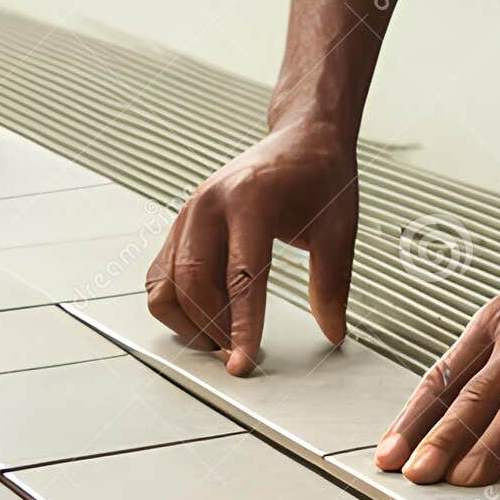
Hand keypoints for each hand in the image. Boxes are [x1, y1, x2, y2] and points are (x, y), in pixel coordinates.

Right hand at [145, 122, 357, 374]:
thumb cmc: (319, 174)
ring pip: (166, 284)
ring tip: (222, 340)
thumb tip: (332, 331)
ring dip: (188, 321)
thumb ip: (332, 283)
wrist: (303, 137)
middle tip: (237, 357)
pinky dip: (176, 303)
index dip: (241, 325)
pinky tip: (207, 317)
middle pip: (193, 284)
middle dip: (212, 328)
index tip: (244, 362)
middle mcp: (209, 205)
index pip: (241, 276)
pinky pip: (161, 274)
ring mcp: (189, 213)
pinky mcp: (181, 224)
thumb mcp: (339, 228)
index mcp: (250, 201)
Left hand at [373, 220, 499, 485]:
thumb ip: (487, 360)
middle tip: (420, 474)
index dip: (415, 419)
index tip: (391, 453)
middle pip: (478, 394)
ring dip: (492, 445)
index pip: (445, 377)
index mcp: (497, 322)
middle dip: (444, 438)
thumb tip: (446, 412)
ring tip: (467, 480)